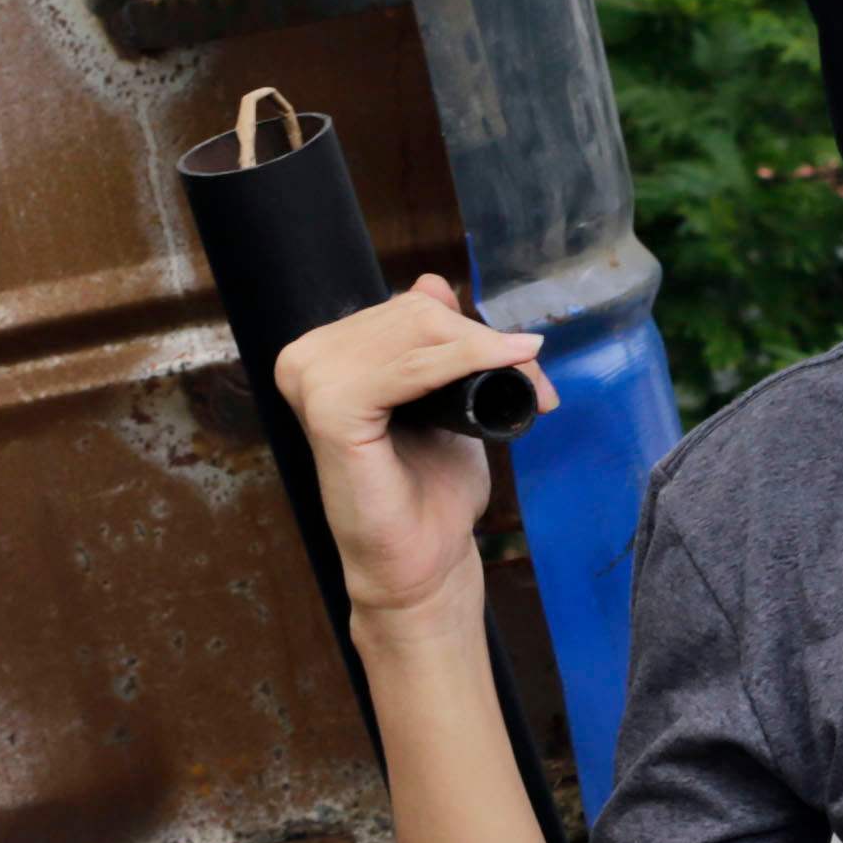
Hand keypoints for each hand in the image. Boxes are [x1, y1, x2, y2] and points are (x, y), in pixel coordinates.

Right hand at [271, 279, 550, 636]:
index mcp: (324, 355)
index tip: (524, 360)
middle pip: (415, 314)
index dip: (471, 329)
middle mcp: (305, 360)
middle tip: (536, 383)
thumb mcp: (440, 399)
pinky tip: (508, 363)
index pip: (407, 309)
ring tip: (530, 393)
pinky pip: (411, 365)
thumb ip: (430, 343)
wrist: (422, 560)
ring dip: (485, 354)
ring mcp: (310, 381)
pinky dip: (464, 362)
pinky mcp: (330, 409)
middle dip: (485, 342)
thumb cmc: (429, 489)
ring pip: (419, 331)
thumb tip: (430, 281)